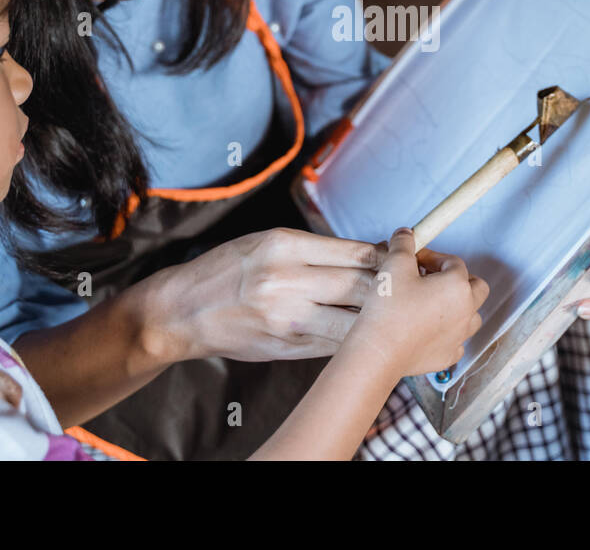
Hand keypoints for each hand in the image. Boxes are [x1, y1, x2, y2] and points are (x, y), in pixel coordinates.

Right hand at [150, 227, 386, 361]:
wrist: (183, 311)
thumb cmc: (228, 270)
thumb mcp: (267, 242)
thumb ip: (316, 251)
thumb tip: (368, 258)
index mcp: (284, 246)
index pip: (356, 253)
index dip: (386, 259)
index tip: (398, 260)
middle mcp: (288, 281)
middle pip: (362, 287)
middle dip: (391, 289)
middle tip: (405, 288)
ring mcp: (288, 319)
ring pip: (354, 322)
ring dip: (378, 320)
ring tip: (390, 314)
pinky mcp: (287, 347)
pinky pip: (334, 344)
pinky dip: (353, 339)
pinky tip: (363, 334)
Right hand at [345, 228, 488, 376]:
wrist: (380, 351)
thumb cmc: (389, 308)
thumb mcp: (394, 265)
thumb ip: (404, 243)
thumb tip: (407, 233)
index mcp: (458, 285)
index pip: (454, 262)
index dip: (433, 257)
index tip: (415, 260)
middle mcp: (466, 311)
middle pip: (477, 287)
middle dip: (458, 279)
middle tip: (433, 279)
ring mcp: (460, 336)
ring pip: (471, 315)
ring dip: (458, 306)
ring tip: (432, 304)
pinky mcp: (448, 356)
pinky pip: (457, 340)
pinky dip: (448, 332)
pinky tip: (428, 329)